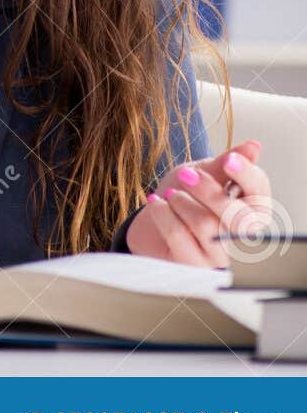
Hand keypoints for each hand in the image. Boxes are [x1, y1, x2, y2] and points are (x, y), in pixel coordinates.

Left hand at [126, 139, 273, 265]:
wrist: (152, 220)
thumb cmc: (184, 196)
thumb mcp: (203, 173)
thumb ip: (226, 164)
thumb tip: (253, 146)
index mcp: (251, 211)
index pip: (260, 194)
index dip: (247, 177)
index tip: (230, 161)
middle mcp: (241, 238)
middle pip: (237, 216)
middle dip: (208, 189)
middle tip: (186, 175)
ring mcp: (219, 256)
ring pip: (206, 225)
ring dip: (180, 202)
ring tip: (170, 196)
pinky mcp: (193, 266)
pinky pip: (179, 235)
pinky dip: (162, 214)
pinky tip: (156, 204)